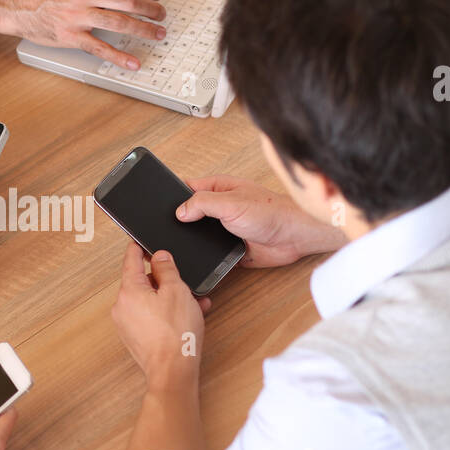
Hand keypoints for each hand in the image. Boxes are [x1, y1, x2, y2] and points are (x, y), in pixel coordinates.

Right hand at [0, 0, 164, 70]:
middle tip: (161, 17)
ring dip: (144, 31)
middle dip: (152, 10)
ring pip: (120, 23)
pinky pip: (100, 48)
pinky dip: (119, 56)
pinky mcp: (71, 36)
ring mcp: (79, 15)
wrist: (13, 2)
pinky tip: (133, 62)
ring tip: (157, 35)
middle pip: (131, 0)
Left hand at [111, 242, 207, 387]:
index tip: (141, 241)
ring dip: (169, 298)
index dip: (139, 247)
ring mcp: (127, 323)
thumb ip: (167, 269)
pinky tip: (185, 316)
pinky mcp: (135, 337)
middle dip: (164, 280)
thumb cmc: (175, 335)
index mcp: (129, 290)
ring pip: (149, 300)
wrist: (173, 372)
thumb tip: (160, 257)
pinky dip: (165, 312)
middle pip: (142, 281)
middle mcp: (122, 306)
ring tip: (192, 303)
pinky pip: (150, 316)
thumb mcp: (177, 291)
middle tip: (183, 282)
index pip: (131, 259)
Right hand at [176, 175, 345, 266]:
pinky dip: (204, 258)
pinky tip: (198, 260)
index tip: (157, 204)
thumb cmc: (271, 212)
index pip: (186, 189)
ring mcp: (223, 229)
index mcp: (217, 189)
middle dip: (179, 223)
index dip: (171, 197)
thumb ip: (202, 203)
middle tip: (165, 231)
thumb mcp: (230, 202)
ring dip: (192, 242)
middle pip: (189, 215)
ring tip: (180, 247)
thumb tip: (179, 211)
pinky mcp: (229, 249)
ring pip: (198, 236)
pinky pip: (210, 255)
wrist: (293, 238)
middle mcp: (218, 208)